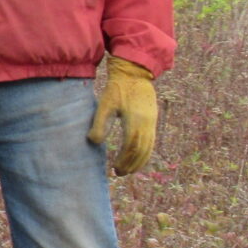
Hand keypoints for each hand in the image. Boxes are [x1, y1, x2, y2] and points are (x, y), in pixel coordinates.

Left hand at [86, 56, 156, 175]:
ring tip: (128, 170)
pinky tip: (137, 158)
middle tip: (119, 173)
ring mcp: (152, 122)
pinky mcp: (153, 120)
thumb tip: (93, 142)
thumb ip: (100, 123)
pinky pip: (151, 141)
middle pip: (141, 150)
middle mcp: (147, 123)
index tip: (115, 168)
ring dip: (139, 161)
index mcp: (135, 120)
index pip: (131, 147)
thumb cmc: (117, 89)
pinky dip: (145, 153)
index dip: (124, 160)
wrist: (134, 75)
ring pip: (149, 147)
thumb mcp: (105, 104)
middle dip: (131, 164)